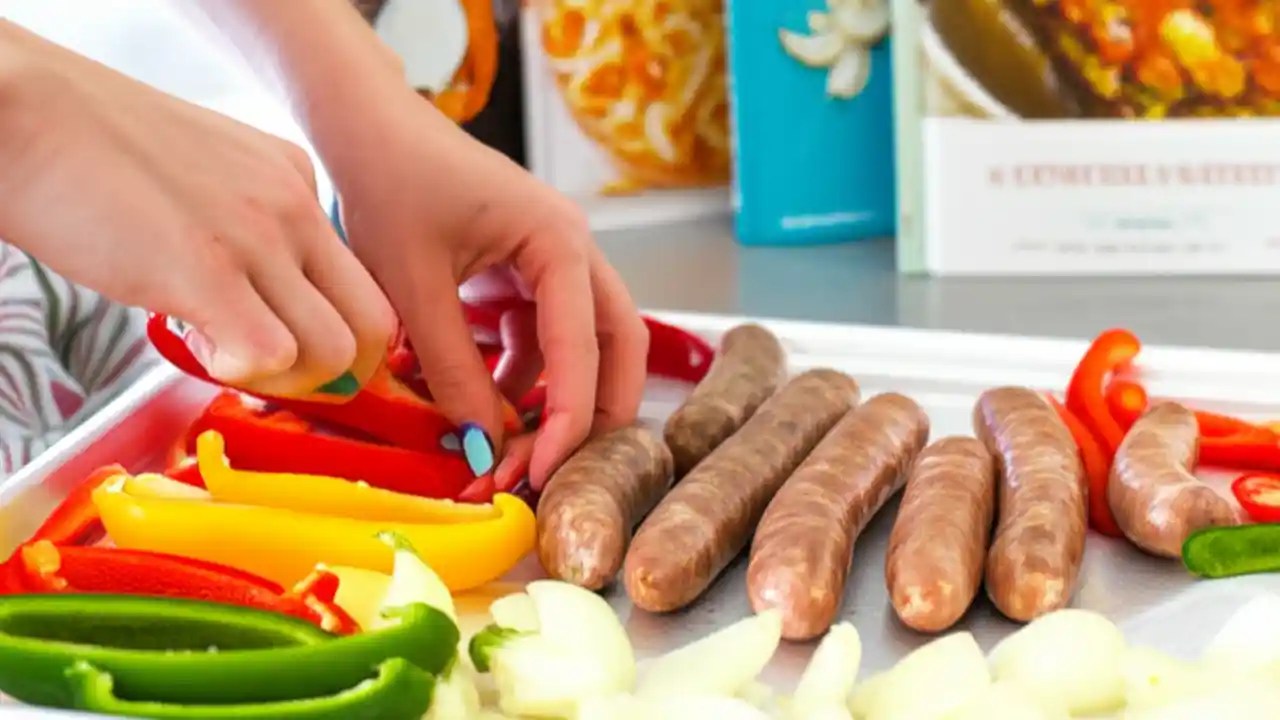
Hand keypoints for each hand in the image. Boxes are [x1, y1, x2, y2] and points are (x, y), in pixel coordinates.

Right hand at [0, 21, 394, 397]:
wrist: (24, 111)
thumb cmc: (93, 150)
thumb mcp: (207, 172)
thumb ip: (246, 223)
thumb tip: (254, 294)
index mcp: (295, 177)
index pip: (360, 277)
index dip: (335, 325)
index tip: (293, 340)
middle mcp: (292, 205)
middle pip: (375, 321)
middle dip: (339, 369)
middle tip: (277, 370)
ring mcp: (256, 238)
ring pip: (335, 348)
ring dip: (287, 377)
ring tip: (226, 351)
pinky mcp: (206, 272)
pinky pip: (270, 355)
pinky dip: (240, 372)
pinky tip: (198, 345)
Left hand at [334, 103, 648, 487]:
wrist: (368, 130)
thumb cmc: (390, 185)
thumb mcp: (413, 287)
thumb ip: (453, 370)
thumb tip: (483, 447)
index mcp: (559, 243)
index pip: (585, 348)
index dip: (567, 420)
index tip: (541, 474)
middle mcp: (574, 251)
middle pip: (618, 347)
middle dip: (596, 415)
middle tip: (558, 474)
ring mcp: (555, 263)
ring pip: (584, 349)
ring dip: (554, 403)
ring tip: (505, 454)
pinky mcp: (529, 275)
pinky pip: (545, 339)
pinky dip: (523, 380)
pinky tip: (485, 409)